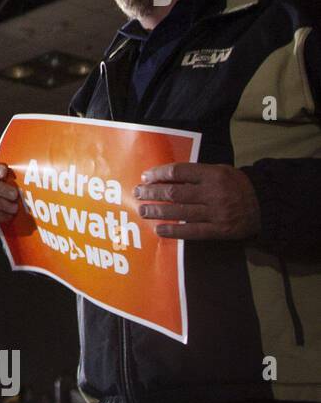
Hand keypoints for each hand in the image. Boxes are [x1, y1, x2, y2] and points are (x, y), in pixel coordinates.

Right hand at [0, 161, 19, 236]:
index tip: (4, 172)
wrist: (7, 222)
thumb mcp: (15, 187)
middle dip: (0, 188)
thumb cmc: (13, 200)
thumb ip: (16, 180)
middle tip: (15, 195)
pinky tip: (8, 216)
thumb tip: (29, 174)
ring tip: (14, 208)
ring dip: (1, 203)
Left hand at [133, 162, 260, 239]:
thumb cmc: (236, 185)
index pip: (179, 172)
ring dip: (157, 211)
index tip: (145, 177)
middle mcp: (214, 193)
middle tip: (137, 193)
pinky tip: (159, 229)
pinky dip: (173, 231)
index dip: (158, 174)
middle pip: (175, 192)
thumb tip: (164, 176)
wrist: (264, 205)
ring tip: (142, 211)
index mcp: (213, 174)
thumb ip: (196, 173)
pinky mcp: (219, 230)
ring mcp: (216, 213)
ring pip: (180, 212)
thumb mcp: (220, 170)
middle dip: (152, 193)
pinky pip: (191, 231)